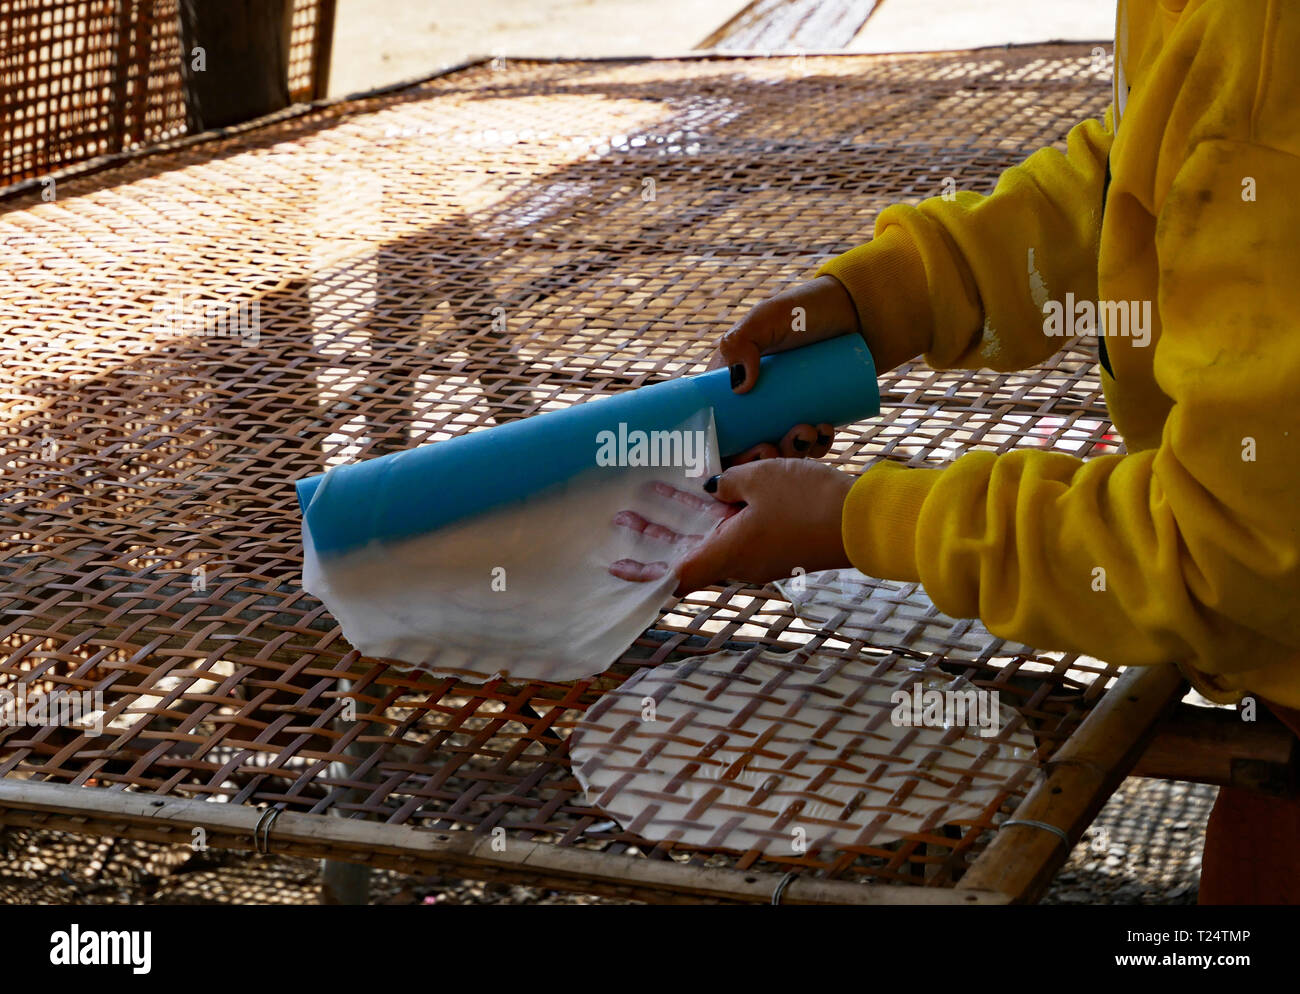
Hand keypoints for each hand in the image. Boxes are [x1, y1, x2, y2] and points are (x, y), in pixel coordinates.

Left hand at [609, 459, 855, 594]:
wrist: (864, 520)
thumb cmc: (808, 501)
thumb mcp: (759, 479)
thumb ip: (727, 482)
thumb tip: (711, 490)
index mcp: (728, 554)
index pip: (674, 575)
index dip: (643, 573)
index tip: (616, 566)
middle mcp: (740, 563)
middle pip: (686, 554)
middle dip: (653, 536)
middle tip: (623, 517)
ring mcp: (760, 556)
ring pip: (711, 538)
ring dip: (684, 519)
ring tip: (654, 493)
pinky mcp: (779, 546)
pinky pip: (737, 532)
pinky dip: (715, 515)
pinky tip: (709, 489)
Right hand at [710, 275, 858, 462]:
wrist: (852, 310)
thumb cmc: (802, 309)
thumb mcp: (765, 319)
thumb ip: (742, 341)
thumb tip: (739, 387)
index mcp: (731, 384)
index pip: (717, 426)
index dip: (723, 450)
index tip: (740, 453)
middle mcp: (756, 401)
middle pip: (748, 444)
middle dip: (760, 457)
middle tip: (775, 446)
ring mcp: (786, 410)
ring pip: (782, 446)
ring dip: (792, 452)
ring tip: (808, 432)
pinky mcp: (813, 413)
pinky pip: (811, 442)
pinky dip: (818, 445)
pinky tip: (824, 434)